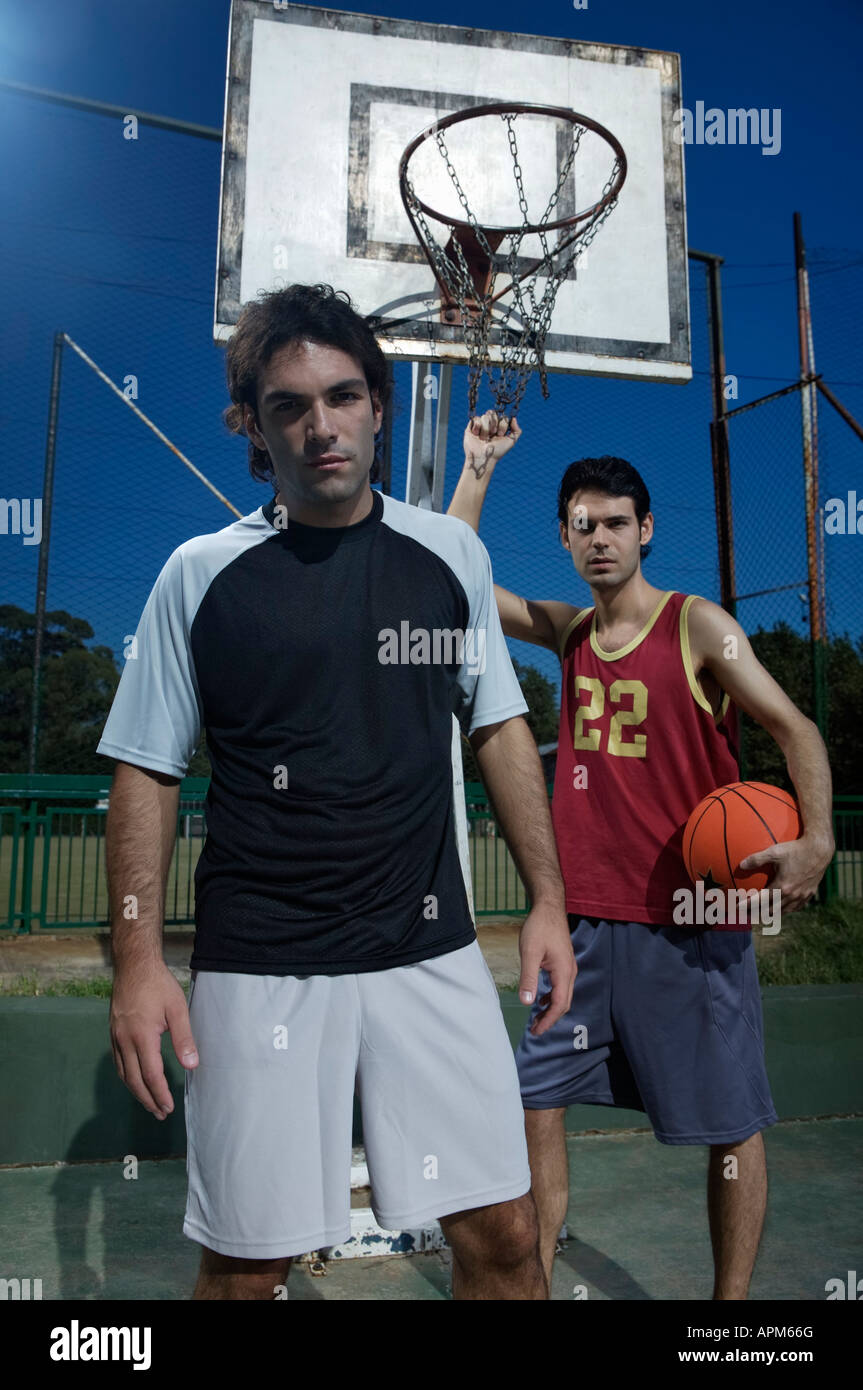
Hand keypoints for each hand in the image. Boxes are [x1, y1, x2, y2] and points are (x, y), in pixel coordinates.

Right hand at [110, 960, 198, 1118]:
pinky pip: (118, 1062)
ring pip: (124, 1073)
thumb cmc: (158, 985)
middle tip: (161, 1113)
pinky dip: (127, 1077)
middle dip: (148, 1100)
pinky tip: (136, 1081)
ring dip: (136, 1091)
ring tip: (150, 1104)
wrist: (133, 965)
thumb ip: (184, 1038)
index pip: (151, 1075)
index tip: (169, 1107)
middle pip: (134, 1080)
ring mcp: (116, 1037)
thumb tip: (191, 1065)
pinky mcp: (113, 1032)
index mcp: (141, 1036)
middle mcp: (124, 1040)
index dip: (160, 1094)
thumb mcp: (177, 1008)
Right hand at [462, 411, 520, 479]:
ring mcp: (480, 426)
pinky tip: (477, 435)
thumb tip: (513, 418)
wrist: (483, 458)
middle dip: (494, 424)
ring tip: (484, 438)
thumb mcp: (511, 442)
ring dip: (486, 429)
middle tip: (492, 435)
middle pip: (493, 413)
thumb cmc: (497, 452)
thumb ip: (517, 430)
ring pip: (485, 416)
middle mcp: (490, 425)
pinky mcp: (471, 427)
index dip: (502, 424)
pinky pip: (476, 418)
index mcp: (499, 427)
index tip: (500, 435)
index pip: (502, 416)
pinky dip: (478, 427)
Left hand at [518, 901, 576, 1034]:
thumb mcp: (529, 953)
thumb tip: (527, 1002)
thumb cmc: (539, 927)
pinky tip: (540, 999)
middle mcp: (570, 972)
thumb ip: (529, 978)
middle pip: (563, 1003)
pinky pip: (560, 986)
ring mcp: (568, 967)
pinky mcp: (563, 963)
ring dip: (550, 1008)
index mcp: (564, 972)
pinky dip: (551, 997)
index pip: (559, 1004)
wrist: (549, 907)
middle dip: (550, 1018)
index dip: (548, 1020)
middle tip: (535, 1029)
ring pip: (563, 995)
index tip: (536, 1031)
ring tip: (536, 1018)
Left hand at [738, 834, 834, 913]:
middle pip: (771, 910)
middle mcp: (792, 895)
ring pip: (785, 911)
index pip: (760, 901)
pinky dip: (787, 910)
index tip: (737, 907)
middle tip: (747, 913)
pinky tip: (782, 909)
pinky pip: (797, 907)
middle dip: (758, 913)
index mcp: (782, 887)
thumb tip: (741, 865)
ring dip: (772, 914)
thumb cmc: (795, 849)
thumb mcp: (774, 851)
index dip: (748, 905)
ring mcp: (802, 896)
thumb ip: (756, 859)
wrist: (819, 850)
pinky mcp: (810, 894)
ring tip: (762, 915)